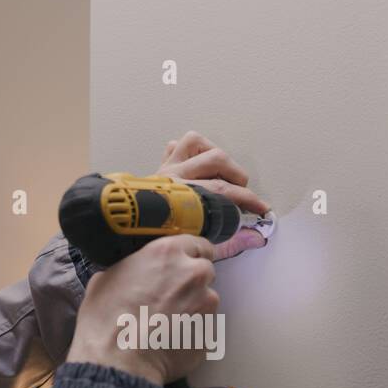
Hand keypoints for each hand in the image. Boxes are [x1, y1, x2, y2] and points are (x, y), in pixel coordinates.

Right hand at [66, 234, 217, 385]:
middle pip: (204, 271)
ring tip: (166, 325)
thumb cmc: (106, 319)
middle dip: (190, 282)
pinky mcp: (210, 333)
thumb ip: (133, 268)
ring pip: (206, 301)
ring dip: (192, 308)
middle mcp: (194, 274)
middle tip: (168, 299)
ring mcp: (206, 304)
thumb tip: (135, 272)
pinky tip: (170, 341)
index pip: (196, 243)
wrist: (117, 360)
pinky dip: (191, 332)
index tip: (184, 264)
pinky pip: (203, 328)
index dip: (190, 254)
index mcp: (168, 253)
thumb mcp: (107, 278)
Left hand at [156, 131, 270, 261]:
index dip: (248, 199)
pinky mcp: (162, 165)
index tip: (261, 208)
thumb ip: (230, 243)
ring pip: (196, 142)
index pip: (224, 193)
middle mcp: (174, 177)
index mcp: (182, 199)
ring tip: (223, 173)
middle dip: (237, 177)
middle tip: (242, 193)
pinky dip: (193, 150)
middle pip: (216, 160)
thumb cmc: (156, 241)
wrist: (127, 238)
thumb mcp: (196, 245)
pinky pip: (177, 144)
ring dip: (214, 154)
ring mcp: (167, 168)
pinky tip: (201, 164)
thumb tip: (255, 238)